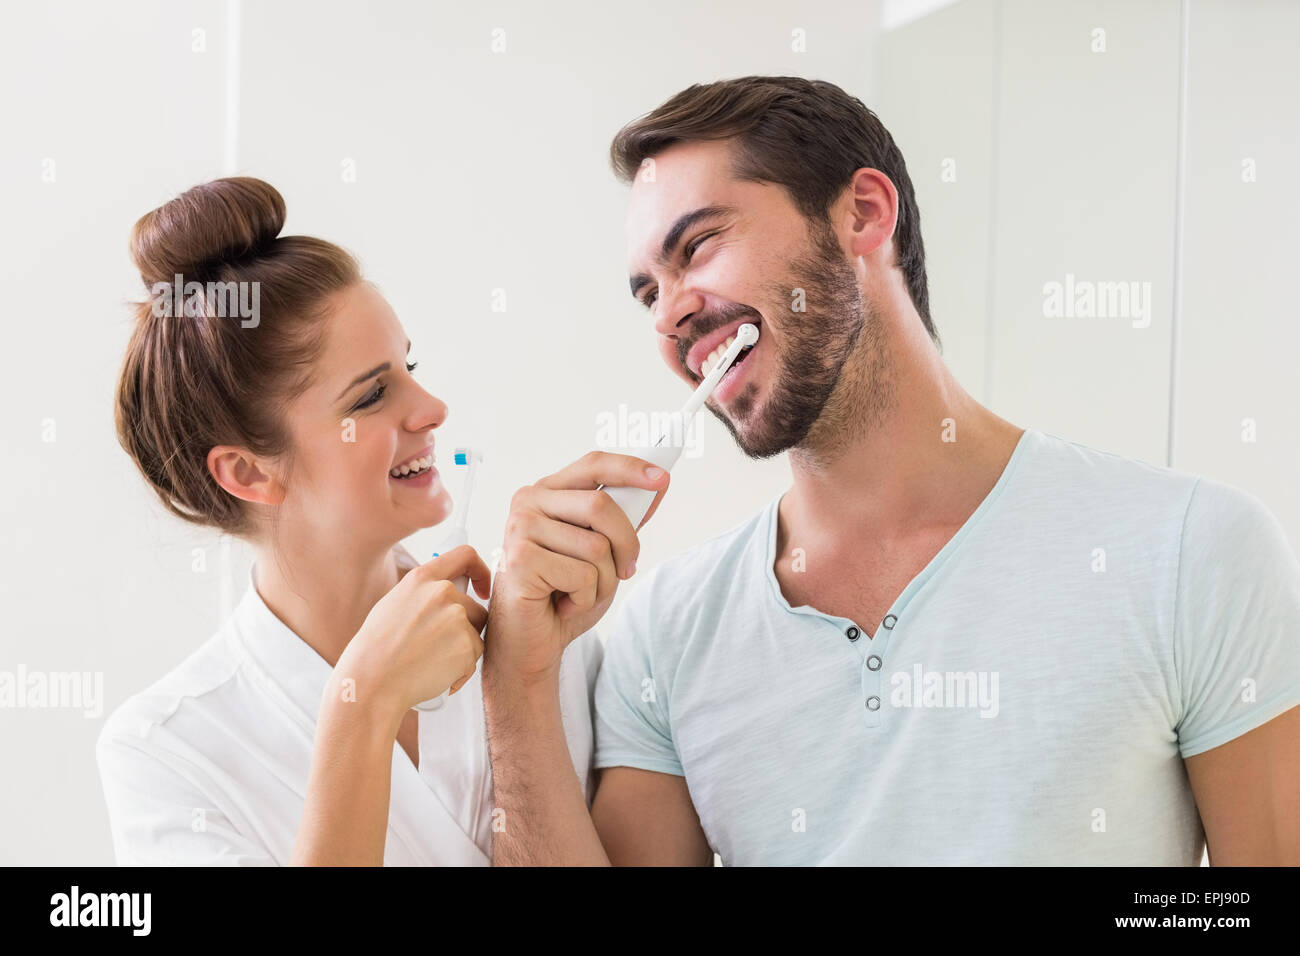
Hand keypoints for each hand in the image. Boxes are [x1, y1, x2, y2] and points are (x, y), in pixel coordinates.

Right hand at [335, 545, 491, 715]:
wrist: (372, 681)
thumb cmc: (376, 649)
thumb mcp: (394, 605)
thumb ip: (424, 595)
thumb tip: (451, 593)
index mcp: (422, 579)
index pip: (464, 556)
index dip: (480, 571)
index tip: (482, 589)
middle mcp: (442, 592)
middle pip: (475, 607)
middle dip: (465, 627)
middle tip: (438, 647)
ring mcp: (457, 618)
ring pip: (475, 633)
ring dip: (462, 648)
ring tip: (430, 661)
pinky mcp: (467, 645)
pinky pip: (475, 656)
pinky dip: (461, 668)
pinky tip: (435, 674)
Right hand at [485, 451, 669, 687]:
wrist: (530, 641)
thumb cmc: (562, 593)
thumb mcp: (602, 551)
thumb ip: (622, 519)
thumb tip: (655, 486)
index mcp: (548, 492)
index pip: (594, 465)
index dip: (630, 469)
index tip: (662, 478)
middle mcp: (529, 502)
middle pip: (602, 506)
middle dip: (626, 544)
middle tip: (626, 569)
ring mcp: (520, 529)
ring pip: (595, 546)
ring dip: (602, 581)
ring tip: (578, 592)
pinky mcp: (520, 560)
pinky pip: (581, 575)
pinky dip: (584, 598)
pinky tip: (563, 603)